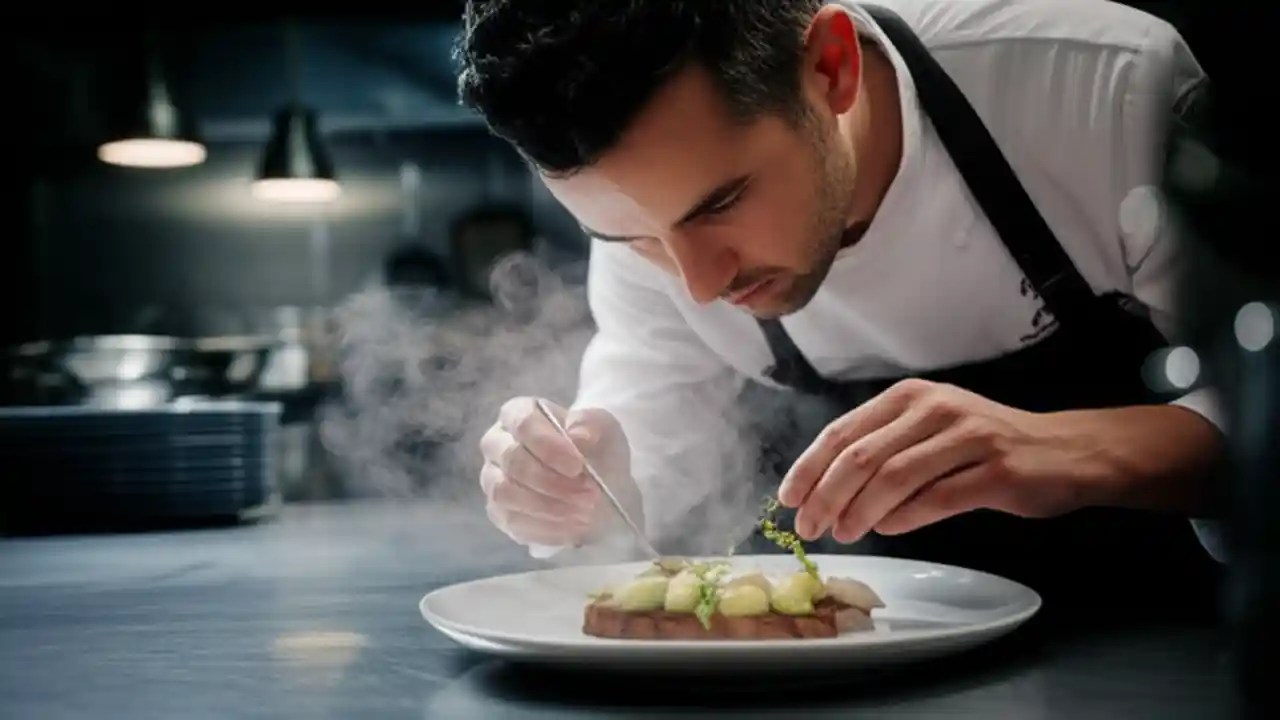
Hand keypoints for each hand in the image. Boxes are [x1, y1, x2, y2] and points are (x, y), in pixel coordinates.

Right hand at [479, 397, 638, 547]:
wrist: (599, 484)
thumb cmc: (596, 448)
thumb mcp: (604, 429)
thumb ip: (591, 424)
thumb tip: (577, 436)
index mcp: (518, 413)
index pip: (523, 423)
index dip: (549, 446)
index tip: (578, 466)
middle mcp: (497, 443)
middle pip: (512, 460)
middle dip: (552, 482)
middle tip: (589, 495)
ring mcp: (493, 478)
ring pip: (506, 493)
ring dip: (548, 507)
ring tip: (584, 513)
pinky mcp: (498, 512)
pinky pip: (512, 522)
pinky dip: (546, 528)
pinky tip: (573, 528)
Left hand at [777, 379, 1095, 542]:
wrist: (1066, 451)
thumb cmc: (986, 445)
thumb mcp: (929, 432)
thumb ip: (882, 452)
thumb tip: (827, 494)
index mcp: (910, 397)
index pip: (843, 431)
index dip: (810, 467)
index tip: (788, 499)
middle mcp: (935, 408)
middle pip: (862, 456)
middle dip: (826, 496)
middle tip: (809, 528)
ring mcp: (968, 437)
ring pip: (894, 478)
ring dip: (859, 511)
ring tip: (843, 534)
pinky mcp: (997, 471)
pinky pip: (937, 499)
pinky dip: (904, 518)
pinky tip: (886, 529)